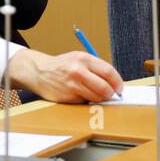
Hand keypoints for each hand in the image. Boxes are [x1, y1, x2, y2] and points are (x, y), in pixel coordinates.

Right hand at [7, 49, 122, 103]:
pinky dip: (86, 100)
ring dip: (100, 98)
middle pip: (104, 87)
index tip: (120, 88)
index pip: (108, 72)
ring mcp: (72, 85)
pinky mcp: (67, 97)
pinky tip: (79, 94)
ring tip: (94, 93)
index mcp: (84, 59)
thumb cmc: (62, 65)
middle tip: (112, 94)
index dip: (118, 82)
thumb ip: (96, 67)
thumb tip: (114, 82)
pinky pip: (84, 102)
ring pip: (96, 97)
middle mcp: (78, 71)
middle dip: (111, 93)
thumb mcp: (79, 58)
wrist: (39, 72)